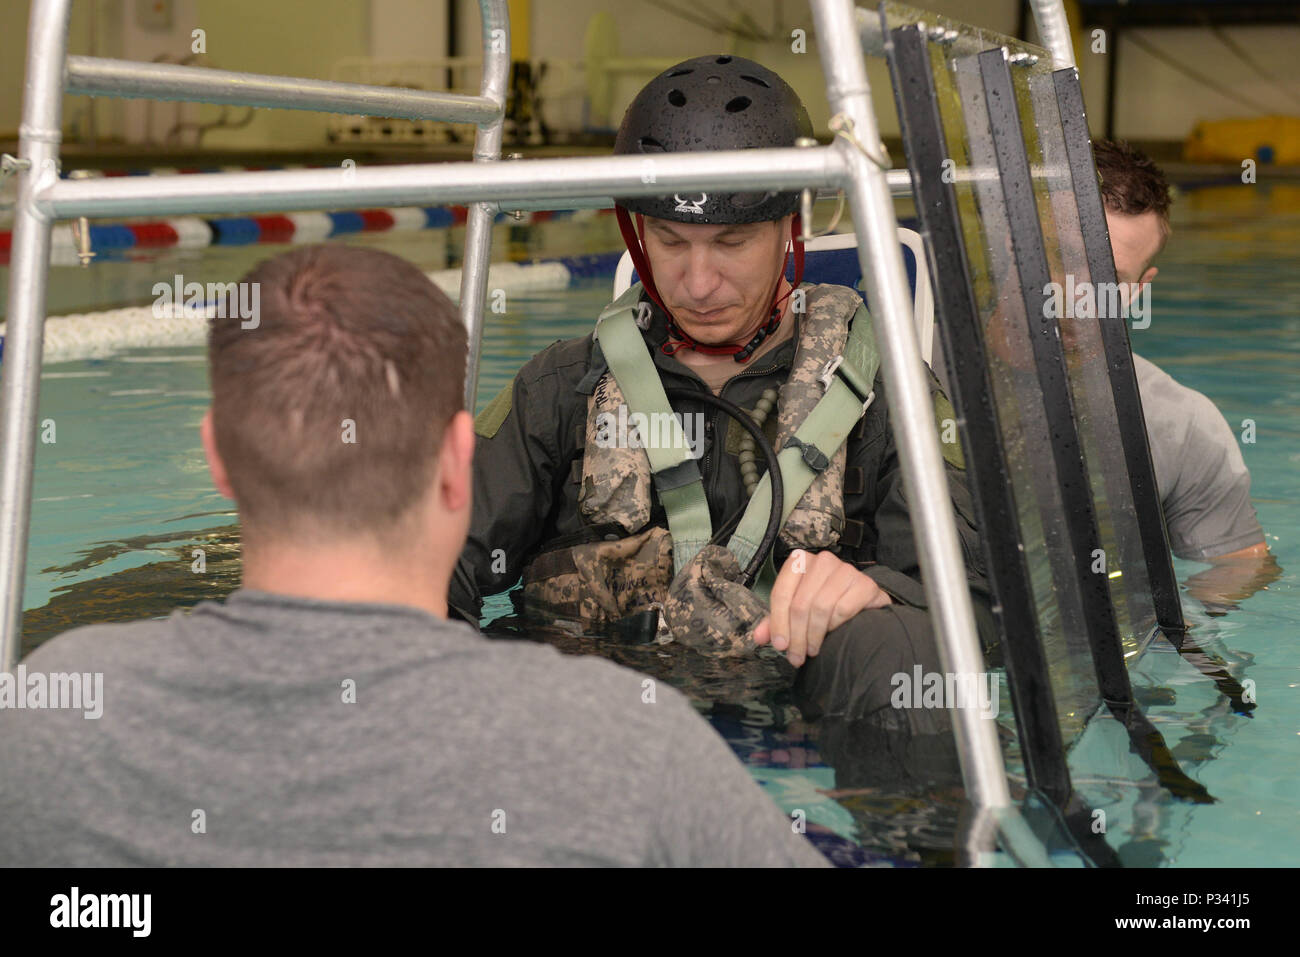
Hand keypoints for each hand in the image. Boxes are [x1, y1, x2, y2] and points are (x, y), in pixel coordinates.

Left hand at [752, 549, 891, 666]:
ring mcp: (845, 569)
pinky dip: (835, 626)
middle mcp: (822, 560)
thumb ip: (776, 621)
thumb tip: (758, 637)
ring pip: (820, 608)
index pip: (781, 593)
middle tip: (796, 656)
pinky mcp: (865, 583)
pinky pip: (844, 609)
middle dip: (796, 636)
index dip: (778, 622)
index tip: (780, 646)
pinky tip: (832, 634)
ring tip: (812, 650)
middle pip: (800, 604)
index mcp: (799, 561)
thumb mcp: (795, 610)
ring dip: (814, 635)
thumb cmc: (824, 603)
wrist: (864, 601)